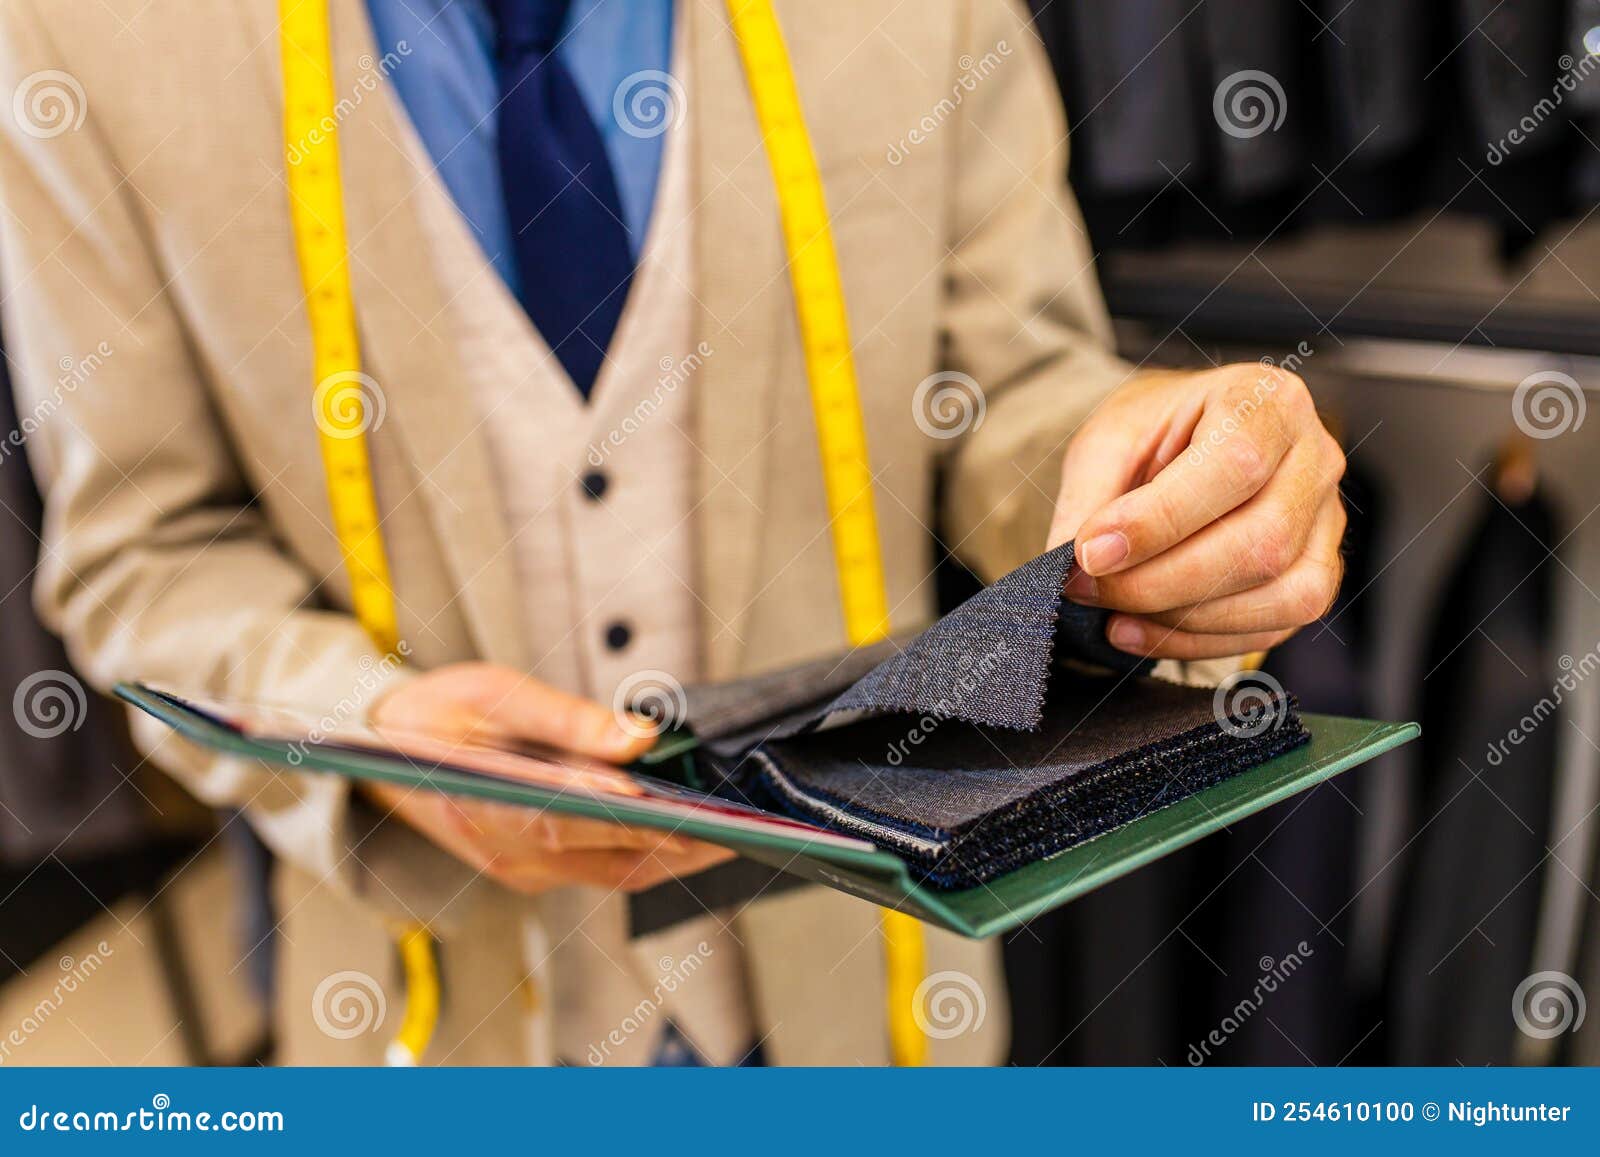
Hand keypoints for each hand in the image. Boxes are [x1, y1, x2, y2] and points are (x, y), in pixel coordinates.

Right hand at [364, 663, 734, 893]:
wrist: (371, 750)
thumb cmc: (428, 715)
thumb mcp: (489, 693)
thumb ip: (567, 718)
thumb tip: (639, 739)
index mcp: (489, 809)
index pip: (588, 825)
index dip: (651, 825)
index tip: (709, 819)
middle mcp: (510, 854)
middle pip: (617, 860)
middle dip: (688, 845)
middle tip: (749, 826)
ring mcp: (520, 870)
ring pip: (616, 873)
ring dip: (676, 854)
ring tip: (732, 825)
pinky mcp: (530, 870)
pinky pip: (601, 869)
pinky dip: (646, 851)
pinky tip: (683, 827)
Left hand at [1048, 364, 1345, 659]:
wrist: (1182, 439)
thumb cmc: (1152, 432)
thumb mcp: (1107, 440)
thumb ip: (1090, 498)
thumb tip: (1078, 569)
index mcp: (1265, 399)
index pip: (1235, 465)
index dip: (1159, 521)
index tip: (1091, 552)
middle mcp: (1314, 457)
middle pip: (1261, 540)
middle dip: (1162, 582)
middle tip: (1088, 588)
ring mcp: (1327, 521)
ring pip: (1280, 594)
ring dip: (1183, 619)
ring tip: (1113, 612)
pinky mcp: (1318, 572)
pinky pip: (1277, 626)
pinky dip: (1202, 641)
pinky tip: (1144, 631)